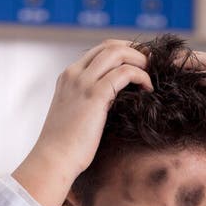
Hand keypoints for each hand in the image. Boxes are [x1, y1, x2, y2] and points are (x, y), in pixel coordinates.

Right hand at [12, 40, 152, 205]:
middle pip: (109, 46)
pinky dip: (140, 76)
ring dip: (139, 60)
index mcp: (68, 77)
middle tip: (151, 64)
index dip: (122, 52)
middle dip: (134, 50)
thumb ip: (87, 105)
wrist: (53, 160)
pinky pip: (124, 73)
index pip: (98, 51)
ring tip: (151, 74)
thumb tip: (108, 108)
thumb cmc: (65, 149)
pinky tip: (148, 89)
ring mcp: (83, 82)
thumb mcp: (74, 118)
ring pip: (117, 53)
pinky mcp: (95, 95)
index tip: (139, 63)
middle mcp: (74, 74)